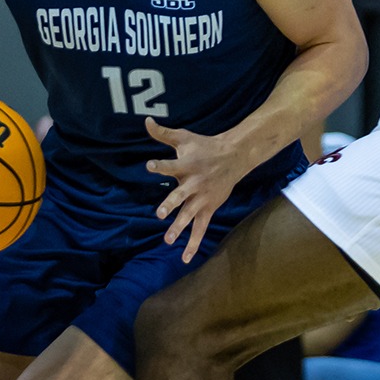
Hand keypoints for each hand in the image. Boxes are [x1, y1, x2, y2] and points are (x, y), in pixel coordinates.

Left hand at [145, 118, 252, 262]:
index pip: (170, 166)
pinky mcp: (208, 209)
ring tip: (167, 240)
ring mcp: (201, 199)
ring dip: (179, 227)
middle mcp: (193, 184)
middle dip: (170, 205)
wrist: (233, 157)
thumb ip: (163, 133)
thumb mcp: (184, 137)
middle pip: (180, 196)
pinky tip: (186, 259)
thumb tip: (145, 120)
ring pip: (189, 216)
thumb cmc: (204, 147)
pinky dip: (193, 244)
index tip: (149, 166)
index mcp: (186, 166)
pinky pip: (200, 229)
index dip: (160, 166)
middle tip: (160, 214)